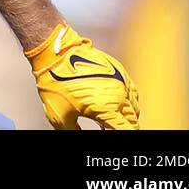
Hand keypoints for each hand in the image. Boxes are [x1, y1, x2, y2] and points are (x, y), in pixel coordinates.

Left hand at [25, 23, 140, 129]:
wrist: (54, 52)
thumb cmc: (54, 83)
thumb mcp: (59, 115)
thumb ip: (73, 131)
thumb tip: (78, 136)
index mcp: (106, 108)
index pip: (126, 130)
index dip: (121, 136)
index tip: (109, 134)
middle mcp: (119, 94)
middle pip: (132, 120)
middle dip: (123, 127)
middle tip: (107, 129)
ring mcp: (121, 81)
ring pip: (134, 106)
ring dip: (126, 115)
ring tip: (108, 119)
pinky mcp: (118, 70)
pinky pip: (131, 90)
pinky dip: (126, 101)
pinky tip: (114, 104)